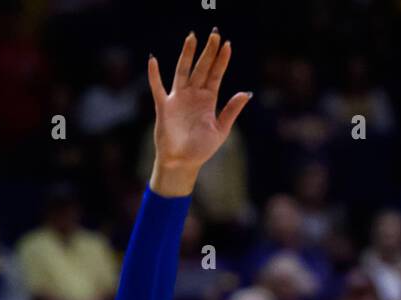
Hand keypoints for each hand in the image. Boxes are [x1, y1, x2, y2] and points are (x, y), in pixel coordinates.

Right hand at [148, 31, 251, 197]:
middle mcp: (193, 96)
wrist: (182, 163)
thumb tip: (246, 93)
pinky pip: (158, 88)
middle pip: (201, 68)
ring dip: (187, 55)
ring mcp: (178, 99)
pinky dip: (154, 75)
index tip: (227, 45)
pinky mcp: (164, 107)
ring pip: (183, 71)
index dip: (221, 60)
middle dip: (208, 52)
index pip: (216, 75)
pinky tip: (153, 60)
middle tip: (215, 34)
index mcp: (208, 101)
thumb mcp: (221, 130)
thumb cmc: (201, 149)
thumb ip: (231, 110)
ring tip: (192, 37)